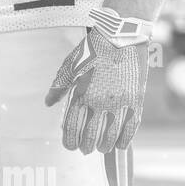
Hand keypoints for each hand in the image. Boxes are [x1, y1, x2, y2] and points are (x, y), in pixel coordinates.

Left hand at [45, 28, 148, 154]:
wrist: (122, 35)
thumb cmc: (93, 49)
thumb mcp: (70, 64)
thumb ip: (59, 86)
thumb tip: (48, 103)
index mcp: (82, 93)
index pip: (72, 127)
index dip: (69, 140)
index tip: (69, 146)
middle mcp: (100, 101)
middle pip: (90, 135)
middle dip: (85, 146)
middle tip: (84, 149)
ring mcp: (120, 102)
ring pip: (111, 135)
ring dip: (104, 146)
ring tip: (101, 149)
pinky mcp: (137, 100)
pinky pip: (131, 126)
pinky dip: (125, 139)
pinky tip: (120, 145)